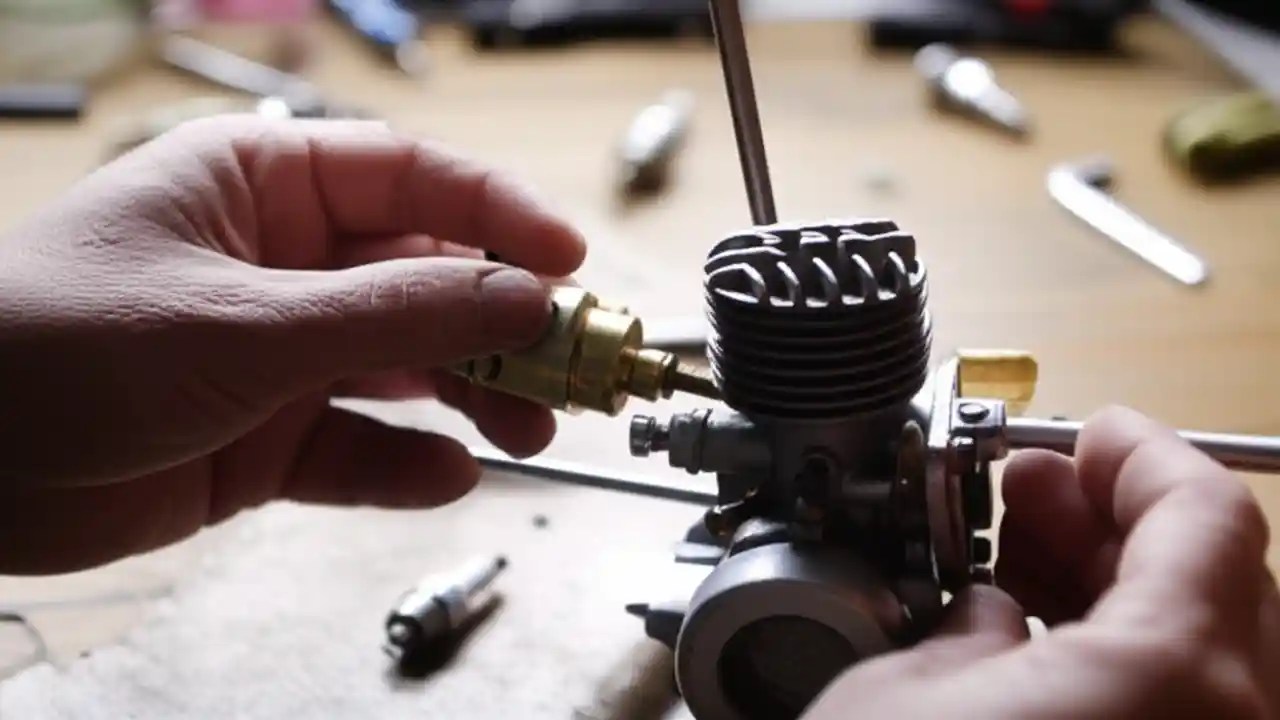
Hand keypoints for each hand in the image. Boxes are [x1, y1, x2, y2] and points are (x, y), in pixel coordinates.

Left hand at [0, 116, 584, 573]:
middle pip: (423, 280)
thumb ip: (392, 314)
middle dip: (498, 323)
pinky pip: (357, 448)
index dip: (497, 214)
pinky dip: (404, 465)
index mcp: (260, 189)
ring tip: (527, 429)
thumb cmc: (50, 350)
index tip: (567, 259)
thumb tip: (519, 296)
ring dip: (470, 398)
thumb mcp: (243, 323)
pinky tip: (443, 476)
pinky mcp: (265, 437)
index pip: (409, 179)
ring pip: (402, 367)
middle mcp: (278, 266)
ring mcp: (275, 354)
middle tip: (566, 364)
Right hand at [805, 406, 1278, 718]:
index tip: (1087, 432)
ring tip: (1016, 566)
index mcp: (1175, 677)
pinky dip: (1118, 663)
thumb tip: (990, 619)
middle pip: (1215, 578)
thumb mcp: (898, 689)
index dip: (1138, 452)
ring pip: (1202, 650)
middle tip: (1030, 492)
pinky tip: (1033, 647)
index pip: (1205, 510)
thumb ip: (973, 619)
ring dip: (1112, 591)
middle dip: (1112, 520)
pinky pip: (1176, 705)